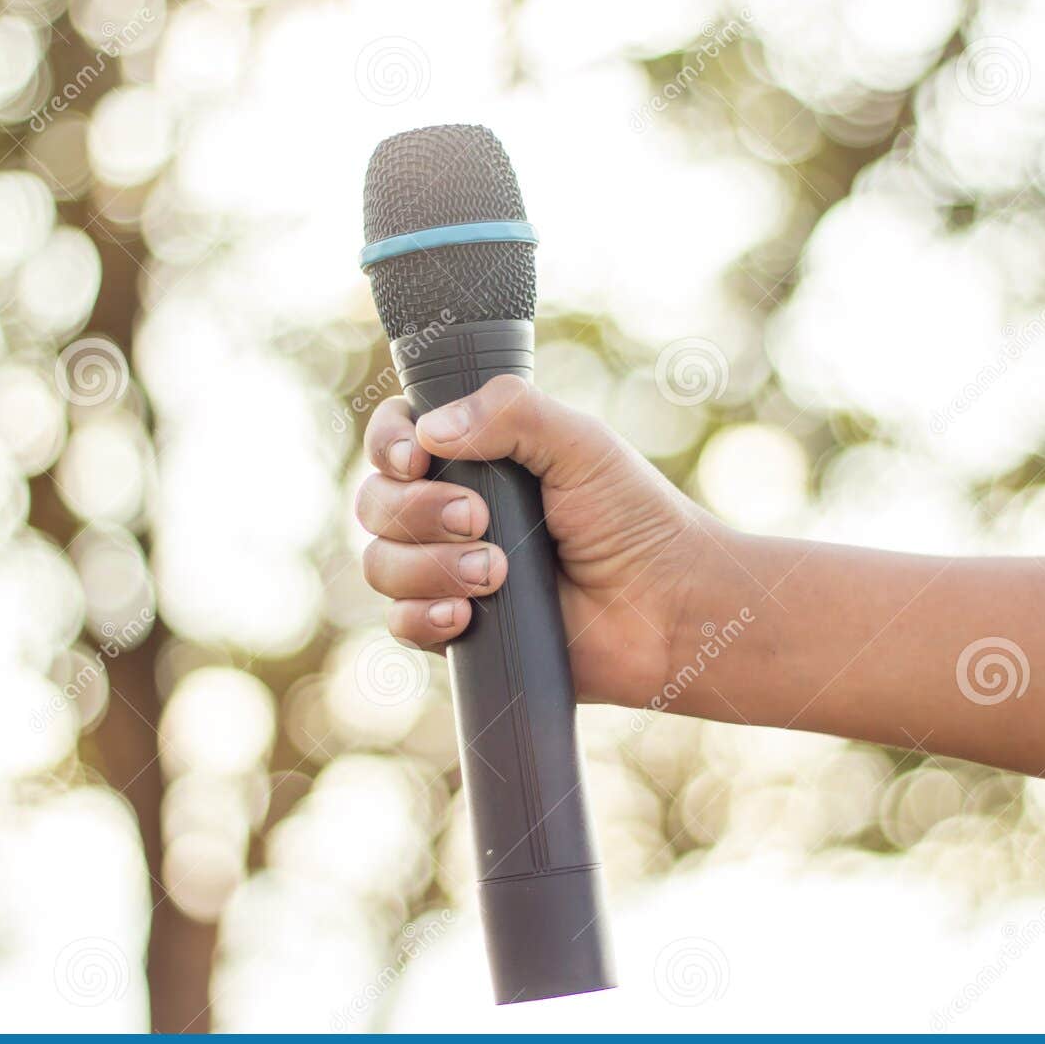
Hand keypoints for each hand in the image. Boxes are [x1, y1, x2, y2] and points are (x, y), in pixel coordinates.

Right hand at [356, 375, 711, 706]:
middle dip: (418, 511)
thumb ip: (511, 413)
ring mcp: (450, 572)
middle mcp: (452, 511)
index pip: (396, 438)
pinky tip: (466, 616)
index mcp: (478, 456)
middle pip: (377, 502)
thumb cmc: (635, 519)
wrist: (667, 609)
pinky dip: (422, 617)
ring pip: (381, 563)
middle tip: (480, 520)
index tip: (417, 459)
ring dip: (427, 566)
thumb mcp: (581, 443)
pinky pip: (400, 624)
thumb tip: (429, 431)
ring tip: (496, 574)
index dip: (389, 445)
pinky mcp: (458, 631)